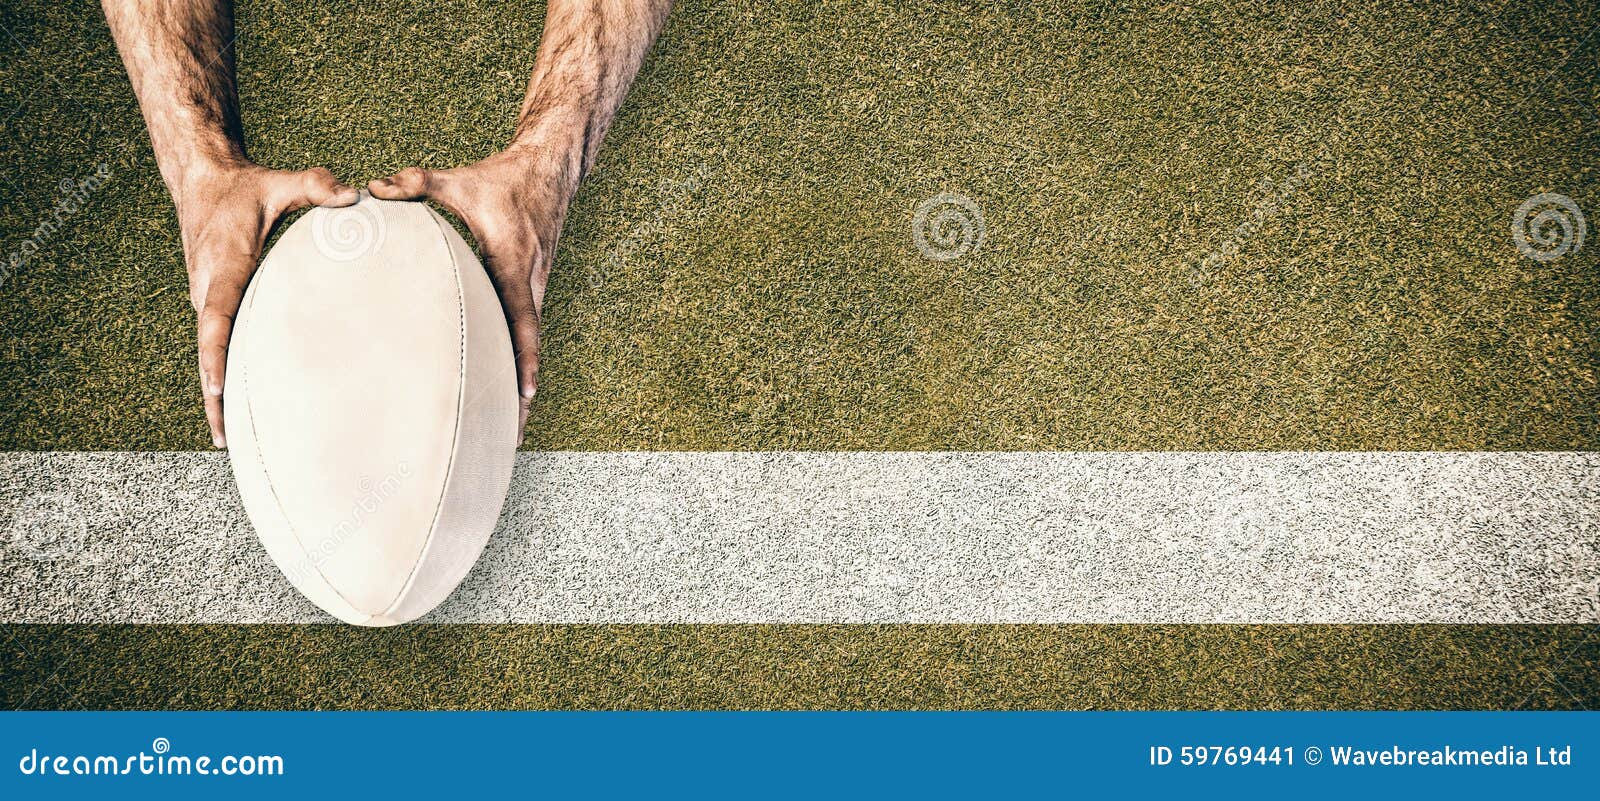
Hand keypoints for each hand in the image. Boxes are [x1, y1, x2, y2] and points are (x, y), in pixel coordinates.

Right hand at [175, 162, 357, 446]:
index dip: (216, 359)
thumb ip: (315, 185)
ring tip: (234, 441)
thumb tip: (354, 194)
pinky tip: (239, 404)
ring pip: (213, 351)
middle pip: (211, 351)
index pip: (215, 321)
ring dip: (219, 392)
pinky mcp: (212, 301)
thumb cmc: (242, 188)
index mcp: (223, 268)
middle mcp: (207, 289)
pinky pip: (219, 341)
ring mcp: (205, 298)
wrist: (201, 181)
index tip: (218, 394)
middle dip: (215, 397)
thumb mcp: (278, 182)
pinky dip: (224, 373)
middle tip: (230, 443)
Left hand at [368, 141, 577, 433]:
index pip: (523, 320)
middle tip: (511, 437)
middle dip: (524, 395)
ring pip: (530, 346)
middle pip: (530, 348)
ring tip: (510, 429)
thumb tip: (376, 188)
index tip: (523, 395)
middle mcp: (532, 283)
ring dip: (522, 386)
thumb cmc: (505, 179)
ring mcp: (536, 288)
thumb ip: (418, 184)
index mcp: (515, 264)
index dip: (523, 360)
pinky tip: (506, 388)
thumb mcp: (461, 181)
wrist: (551, 169)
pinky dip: (520, 362)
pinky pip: (526, 332)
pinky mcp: (532, 288)